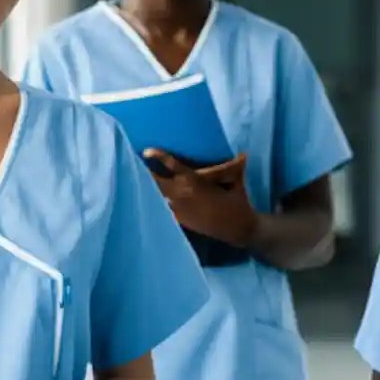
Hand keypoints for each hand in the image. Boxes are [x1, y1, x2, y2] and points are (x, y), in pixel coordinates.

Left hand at [142, 150, 257, 246]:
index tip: (146, 151)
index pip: (172, 164)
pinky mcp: (181, 220)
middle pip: (157, 181)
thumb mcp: (235, 180)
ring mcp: (180, 208)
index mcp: (195, 180)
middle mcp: (183, 193)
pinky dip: (157, 202)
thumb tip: (243, 154)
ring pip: (158, 196)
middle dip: (146, 173)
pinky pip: (164, 208)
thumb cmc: (238, 201)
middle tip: (135, 164)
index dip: (158, 156)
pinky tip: (149, 199)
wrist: (238, 228)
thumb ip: (233, 166)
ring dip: (150, 188)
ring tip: (137, 181)